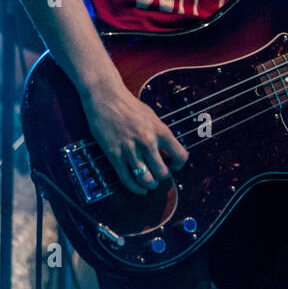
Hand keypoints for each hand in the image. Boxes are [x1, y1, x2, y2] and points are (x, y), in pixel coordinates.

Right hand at [82, 80, 189, 194]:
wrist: (106, 99)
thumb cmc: (130, 106)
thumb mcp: (153, 117)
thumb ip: (160, 135)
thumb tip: (167, 152)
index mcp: (161, 131)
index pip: (180, 156)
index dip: (179, 165)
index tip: (174, 165)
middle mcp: (148, 142)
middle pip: (162, 172)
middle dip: (163, 177)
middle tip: (160, 175)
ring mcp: (130, 150)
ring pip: (146, 179)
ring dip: (150, 184)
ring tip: (151, 183)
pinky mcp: (114, 156)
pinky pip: (127, 179)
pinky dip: (135, 189)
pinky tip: (140, 190)